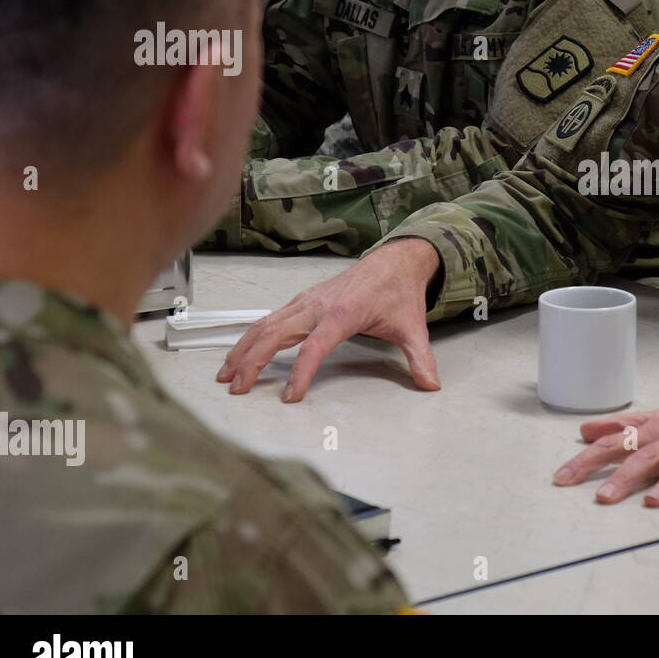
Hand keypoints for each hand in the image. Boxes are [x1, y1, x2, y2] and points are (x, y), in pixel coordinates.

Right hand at [216, 238, 443, 401]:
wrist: (396, 260)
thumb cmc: (400, 292)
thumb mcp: (414, 327)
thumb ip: (421, 358)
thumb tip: (432, 385)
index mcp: (342, 314)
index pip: (314, 348)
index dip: (301, 373)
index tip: (291, 397)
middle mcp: (317, 306)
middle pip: (275, 335)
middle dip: (253, 362)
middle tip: (237, 390)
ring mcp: (307, 301)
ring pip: (266, 325)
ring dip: (244, 349)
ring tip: (227, 375)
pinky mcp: (303, 301)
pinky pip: (270, 319)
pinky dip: (252, 336)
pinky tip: (241, 353)